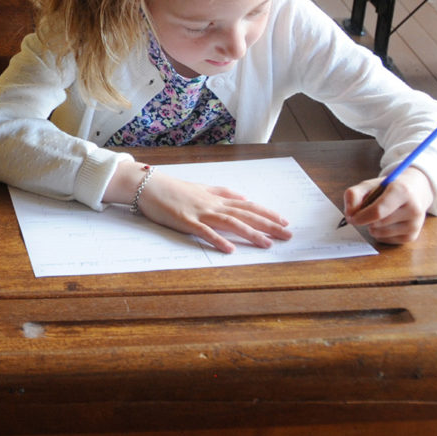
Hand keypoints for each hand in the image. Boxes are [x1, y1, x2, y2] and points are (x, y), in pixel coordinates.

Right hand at [105, 160, 290, 252]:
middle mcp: (212, 205)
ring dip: (250, 234)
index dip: (267, 214)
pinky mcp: (186, 221)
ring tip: (267, 244)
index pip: (248, 206)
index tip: (284, 221)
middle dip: (268, 225)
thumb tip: (243, 196)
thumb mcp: (201, 187)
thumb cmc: (173, 188)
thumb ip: (222, 192)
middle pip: (245, 215)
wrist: (148, 185)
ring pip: (230, 223)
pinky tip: (230, 250)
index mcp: (216, 198)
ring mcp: (200, 213)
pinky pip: (205, 233)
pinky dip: (218, 241)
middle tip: (288, 235)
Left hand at [343, 167, 432, 243]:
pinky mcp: (412, 236)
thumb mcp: (369, 185)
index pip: (378, 211)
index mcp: (402, 191)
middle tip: (367, 210)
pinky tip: (387, 222)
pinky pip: (385, 240)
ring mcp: (414, 224)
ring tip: (380, 214)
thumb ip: (353, 195)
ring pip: (380, 233)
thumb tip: (349, 214)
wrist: (414, 191)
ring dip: (372, 226)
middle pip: (377, 223)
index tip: (351, 218)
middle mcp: (413, 209)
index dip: (361, 217)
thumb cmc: (388, 188)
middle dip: (366, 219)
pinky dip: (379, 233)